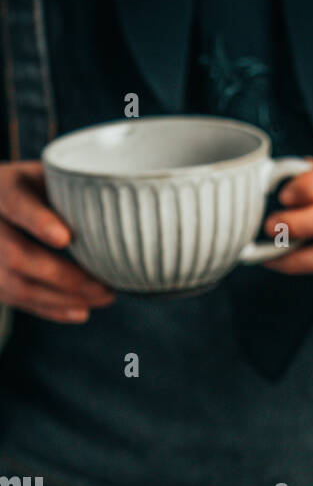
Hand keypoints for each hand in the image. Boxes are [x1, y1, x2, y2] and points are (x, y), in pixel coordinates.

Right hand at [0, 162, 114, 321]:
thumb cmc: (37, 187)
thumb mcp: (49, 175)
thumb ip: (75, 185)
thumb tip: (127, 198)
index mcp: (1, 187)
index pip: (15, 202)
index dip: (38, 221)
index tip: (66, 238)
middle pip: (17, 256)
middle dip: (65, 277)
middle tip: (106, 286)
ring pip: (18, 286)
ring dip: (65, 298)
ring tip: (104, 297)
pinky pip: (20, 301)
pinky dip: (54, 310)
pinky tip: (83, 311)